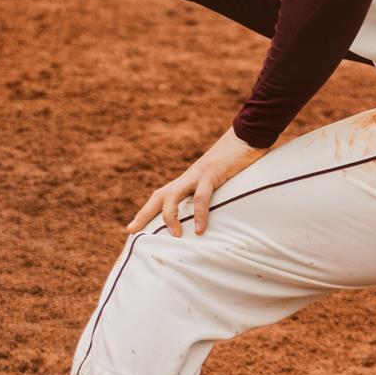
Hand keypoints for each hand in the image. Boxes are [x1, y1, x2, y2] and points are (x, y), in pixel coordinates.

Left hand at [127, 127, 265, 237]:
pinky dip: (199, 213)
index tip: (129, 229)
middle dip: (144, 214)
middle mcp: (187, 178)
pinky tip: (200, 229)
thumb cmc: (234, 163)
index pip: (160, 196)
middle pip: (159, 196)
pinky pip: (201, 196)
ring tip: (176, 236)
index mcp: (187, 181)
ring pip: (174, 195)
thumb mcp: (218, 182)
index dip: (144, 213)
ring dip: (170, 216)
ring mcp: (197, 175)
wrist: (246, 138)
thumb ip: (211, 196)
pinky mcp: (211, 173)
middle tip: (133, 231)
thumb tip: (208, 219)